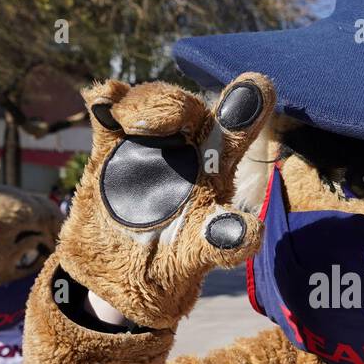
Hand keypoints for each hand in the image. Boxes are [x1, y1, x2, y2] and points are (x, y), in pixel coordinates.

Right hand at [50, 74, 275, 330]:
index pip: (236, 137)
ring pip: (155, 104)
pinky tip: (104, 99)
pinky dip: (106, 102)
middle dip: (186, 102)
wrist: (111, 279)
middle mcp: (188, 155)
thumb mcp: (194, 262)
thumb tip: (249, 232)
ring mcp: (149, 149)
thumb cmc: (166, 272)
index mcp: (216, 178)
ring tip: (129, 123)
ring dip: (148, 103)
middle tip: (176, 115)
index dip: (248, 107)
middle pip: (195, 112)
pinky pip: (108, 115)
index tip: (259, 84)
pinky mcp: (111, 150)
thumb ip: (219, 243)